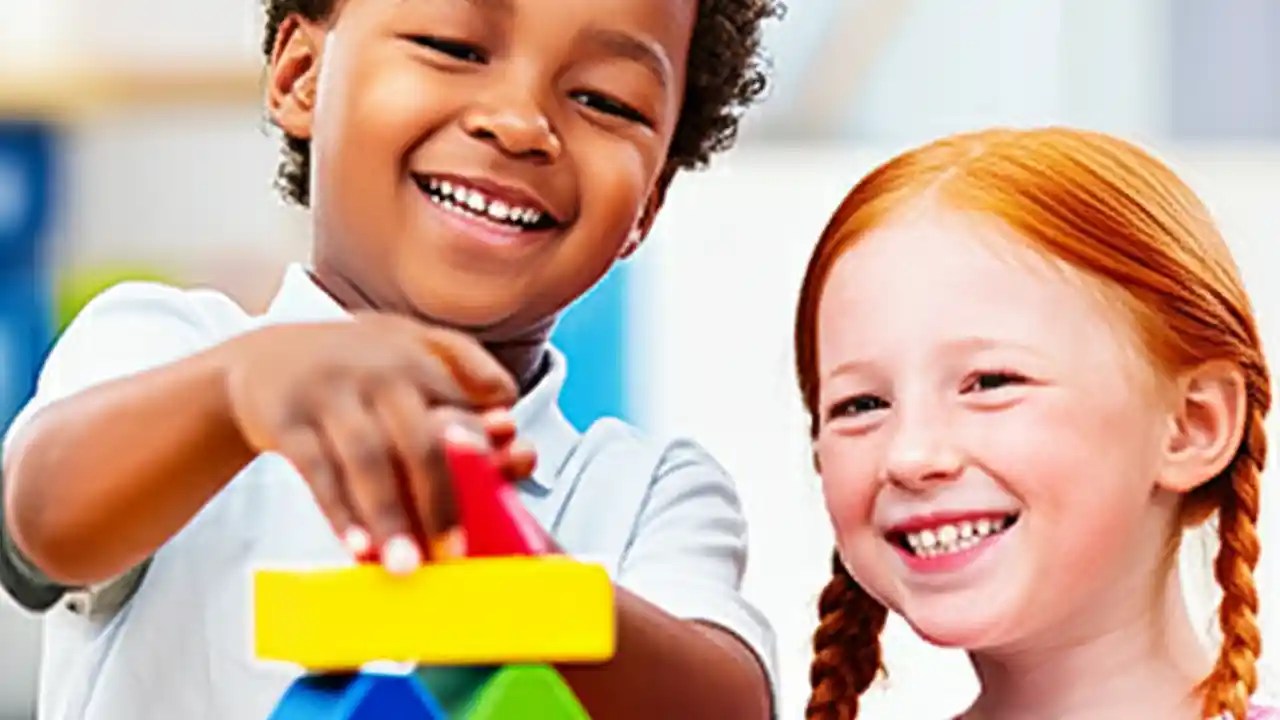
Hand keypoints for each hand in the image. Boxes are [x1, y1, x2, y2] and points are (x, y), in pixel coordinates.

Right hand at [222, 312, 522, 572]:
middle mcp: (379, 368)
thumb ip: (465, 388)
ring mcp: (330, 390)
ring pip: (369, 459)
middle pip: (420, 439)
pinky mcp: (286, 416)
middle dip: (441, 501)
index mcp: (419, 355)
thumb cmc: (353, 369)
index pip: (467, 402)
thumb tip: (513, 439)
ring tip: (408, 564)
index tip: (510, 476)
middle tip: (454, 552)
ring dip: (391, 517)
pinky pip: (318, 471)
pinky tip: (359, 547)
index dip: (489, 443)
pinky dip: (341, 513)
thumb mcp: (410, 354)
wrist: (260, 359)